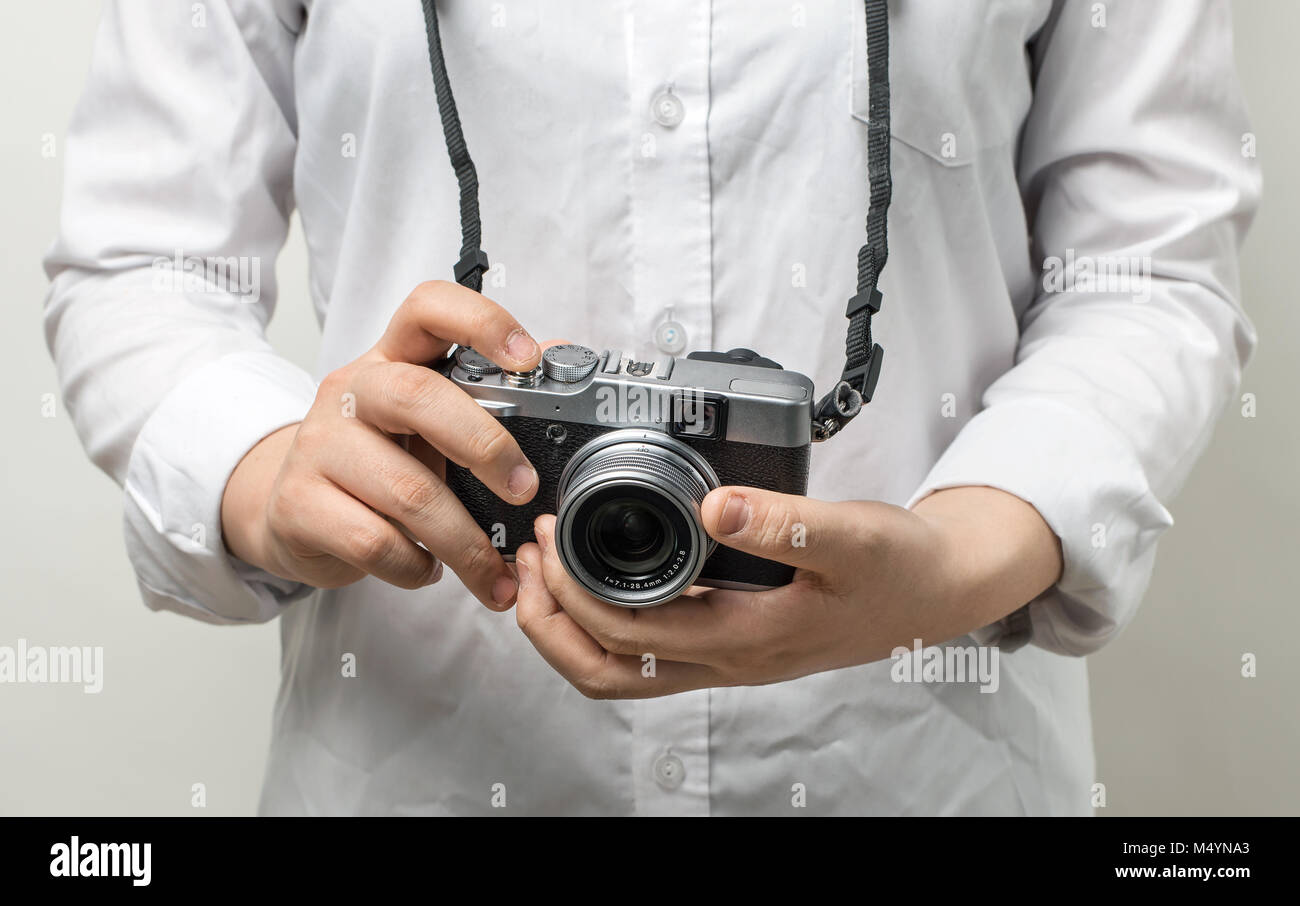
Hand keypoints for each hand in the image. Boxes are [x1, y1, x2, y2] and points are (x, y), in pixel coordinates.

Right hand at [221, 280, 543, 609]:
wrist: (289, 510)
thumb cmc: (377, 462)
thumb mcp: (429, 422)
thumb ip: (488, 395)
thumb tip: (561, 356)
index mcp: (391, 358)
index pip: (428, 308)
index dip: (481, 322)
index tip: (528, 358)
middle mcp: (352, 392)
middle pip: (418, 397)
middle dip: (485, 446)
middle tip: (524, 489)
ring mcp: (319, 446)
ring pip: (406, 490)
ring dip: (463, 540)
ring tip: (491, 571)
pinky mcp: (298, 504)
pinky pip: (375, 541)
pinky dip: (415, 567)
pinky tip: (427, 570)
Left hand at [512, 485, 1061, 697]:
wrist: (937, 589)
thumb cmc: (897, 567)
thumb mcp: (851, 535)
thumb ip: (784, 521)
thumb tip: (715, 504)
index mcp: (744, 637)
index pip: (628, 634)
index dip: (573, 591)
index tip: (551, 534)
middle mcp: (727, 660)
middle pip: (606, 671)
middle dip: (550, 620)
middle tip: (531, 557)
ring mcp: (729, 658)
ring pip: (624, 674)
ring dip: (572, 632)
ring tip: (549, 575)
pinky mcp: (736, 642)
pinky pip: (652, 655)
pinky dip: (608, 627)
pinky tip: (605, 582)